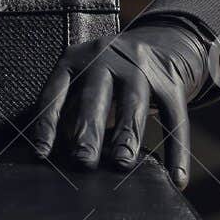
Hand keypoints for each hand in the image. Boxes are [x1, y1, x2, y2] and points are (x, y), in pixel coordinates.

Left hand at [30, 22, 207, 187]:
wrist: (157, 42)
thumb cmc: (105, 76)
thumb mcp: (81, 78)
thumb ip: (66, 109)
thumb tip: (50, 157)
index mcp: (73, 59)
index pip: (55, 93)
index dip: (47, 123)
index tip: (41, 154)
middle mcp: (105, 59)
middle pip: (94, 97)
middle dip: (88, 131)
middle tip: (83, 161)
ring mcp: (140, 67)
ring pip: (133, 104)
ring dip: (127, 135)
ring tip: (121, 163)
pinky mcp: (170, 82)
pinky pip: (174, 117)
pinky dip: (177, 150)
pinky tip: (176, 177)